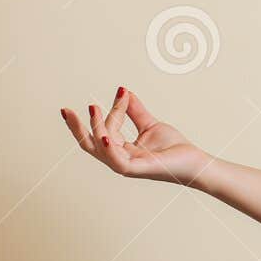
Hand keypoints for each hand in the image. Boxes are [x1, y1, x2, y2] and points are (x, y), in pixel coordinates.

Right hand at [59, 87, 210, 185]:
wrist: (195, 162)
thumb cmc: (174, 148)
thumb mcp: (150, 124)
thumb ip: (134, 111)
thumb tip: (123, 90)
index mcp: (121, 150)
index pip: (105, 129)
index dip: (111, 110)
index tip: (122, 92)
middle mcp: (119, 159)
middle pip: (89, 145)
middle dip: (76, 128)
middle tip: (65, 110)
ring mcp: (127, 166)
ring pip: (101, 148)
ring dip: (95, 128)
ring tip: (93, 109)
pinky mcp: (138, 170)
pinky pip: (117, 161)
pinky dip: (109, 148)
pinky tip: (105, 135)